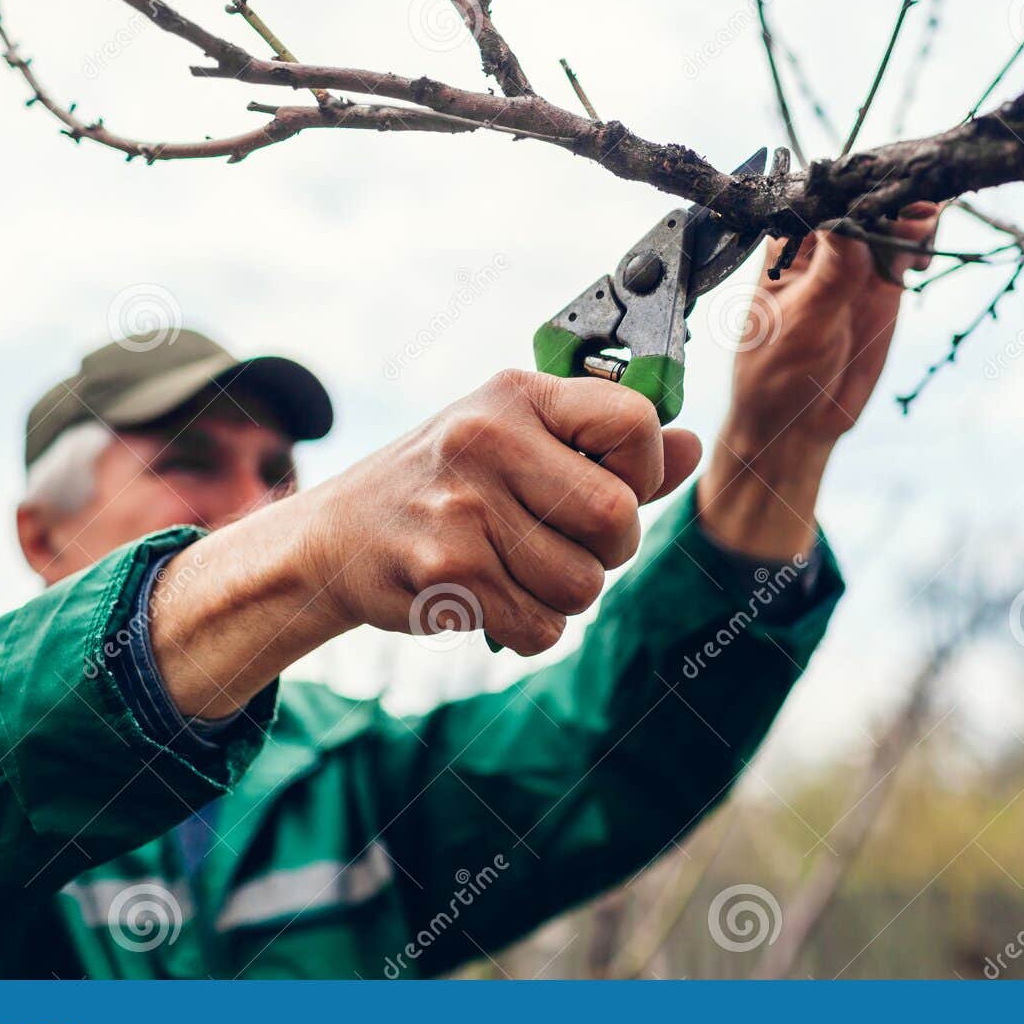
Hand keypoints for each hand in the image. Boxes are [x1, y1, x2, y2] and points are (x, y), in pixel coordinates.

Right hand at [303, 370, 701, 654]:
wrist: (331, 540)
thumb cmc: (441, 485)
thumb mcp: (515, 441)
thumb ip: (604, 449)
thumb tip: (691, 446)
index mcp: (516, 395)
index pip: (634, 422)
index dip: (646, 469)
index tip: (616, 485)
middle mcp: (488, 439)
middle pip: (617, 517)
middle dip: (607, 549)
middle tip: (564, 543)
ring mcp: (463, 507)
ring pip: (583, 584)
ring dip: (562, 596)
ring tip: (515, 569)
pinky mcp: (447, 573)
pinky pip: (541, 628)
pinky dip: (527, 628)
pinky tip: (489, 598)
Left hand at [696, 205, 941, 560]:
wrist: (799, 424)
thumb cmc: (777, 374)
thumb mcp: (803, 322)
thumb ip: (833, 273)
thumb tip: (851, 218)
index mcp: (787, 243)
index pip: (823, 195)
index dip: (854, 182)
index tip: (882, 177)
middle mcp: (824, 243)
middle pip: (864, 198)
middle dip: (892, 192)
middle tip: (915, 202)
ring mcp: (856, 261)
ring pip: (892, 217)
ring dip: (913, 212)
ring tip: (922, 228)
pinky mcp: (884, 283)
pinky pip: (908, 248)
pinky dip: (923, 240)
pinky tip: (924, 254)